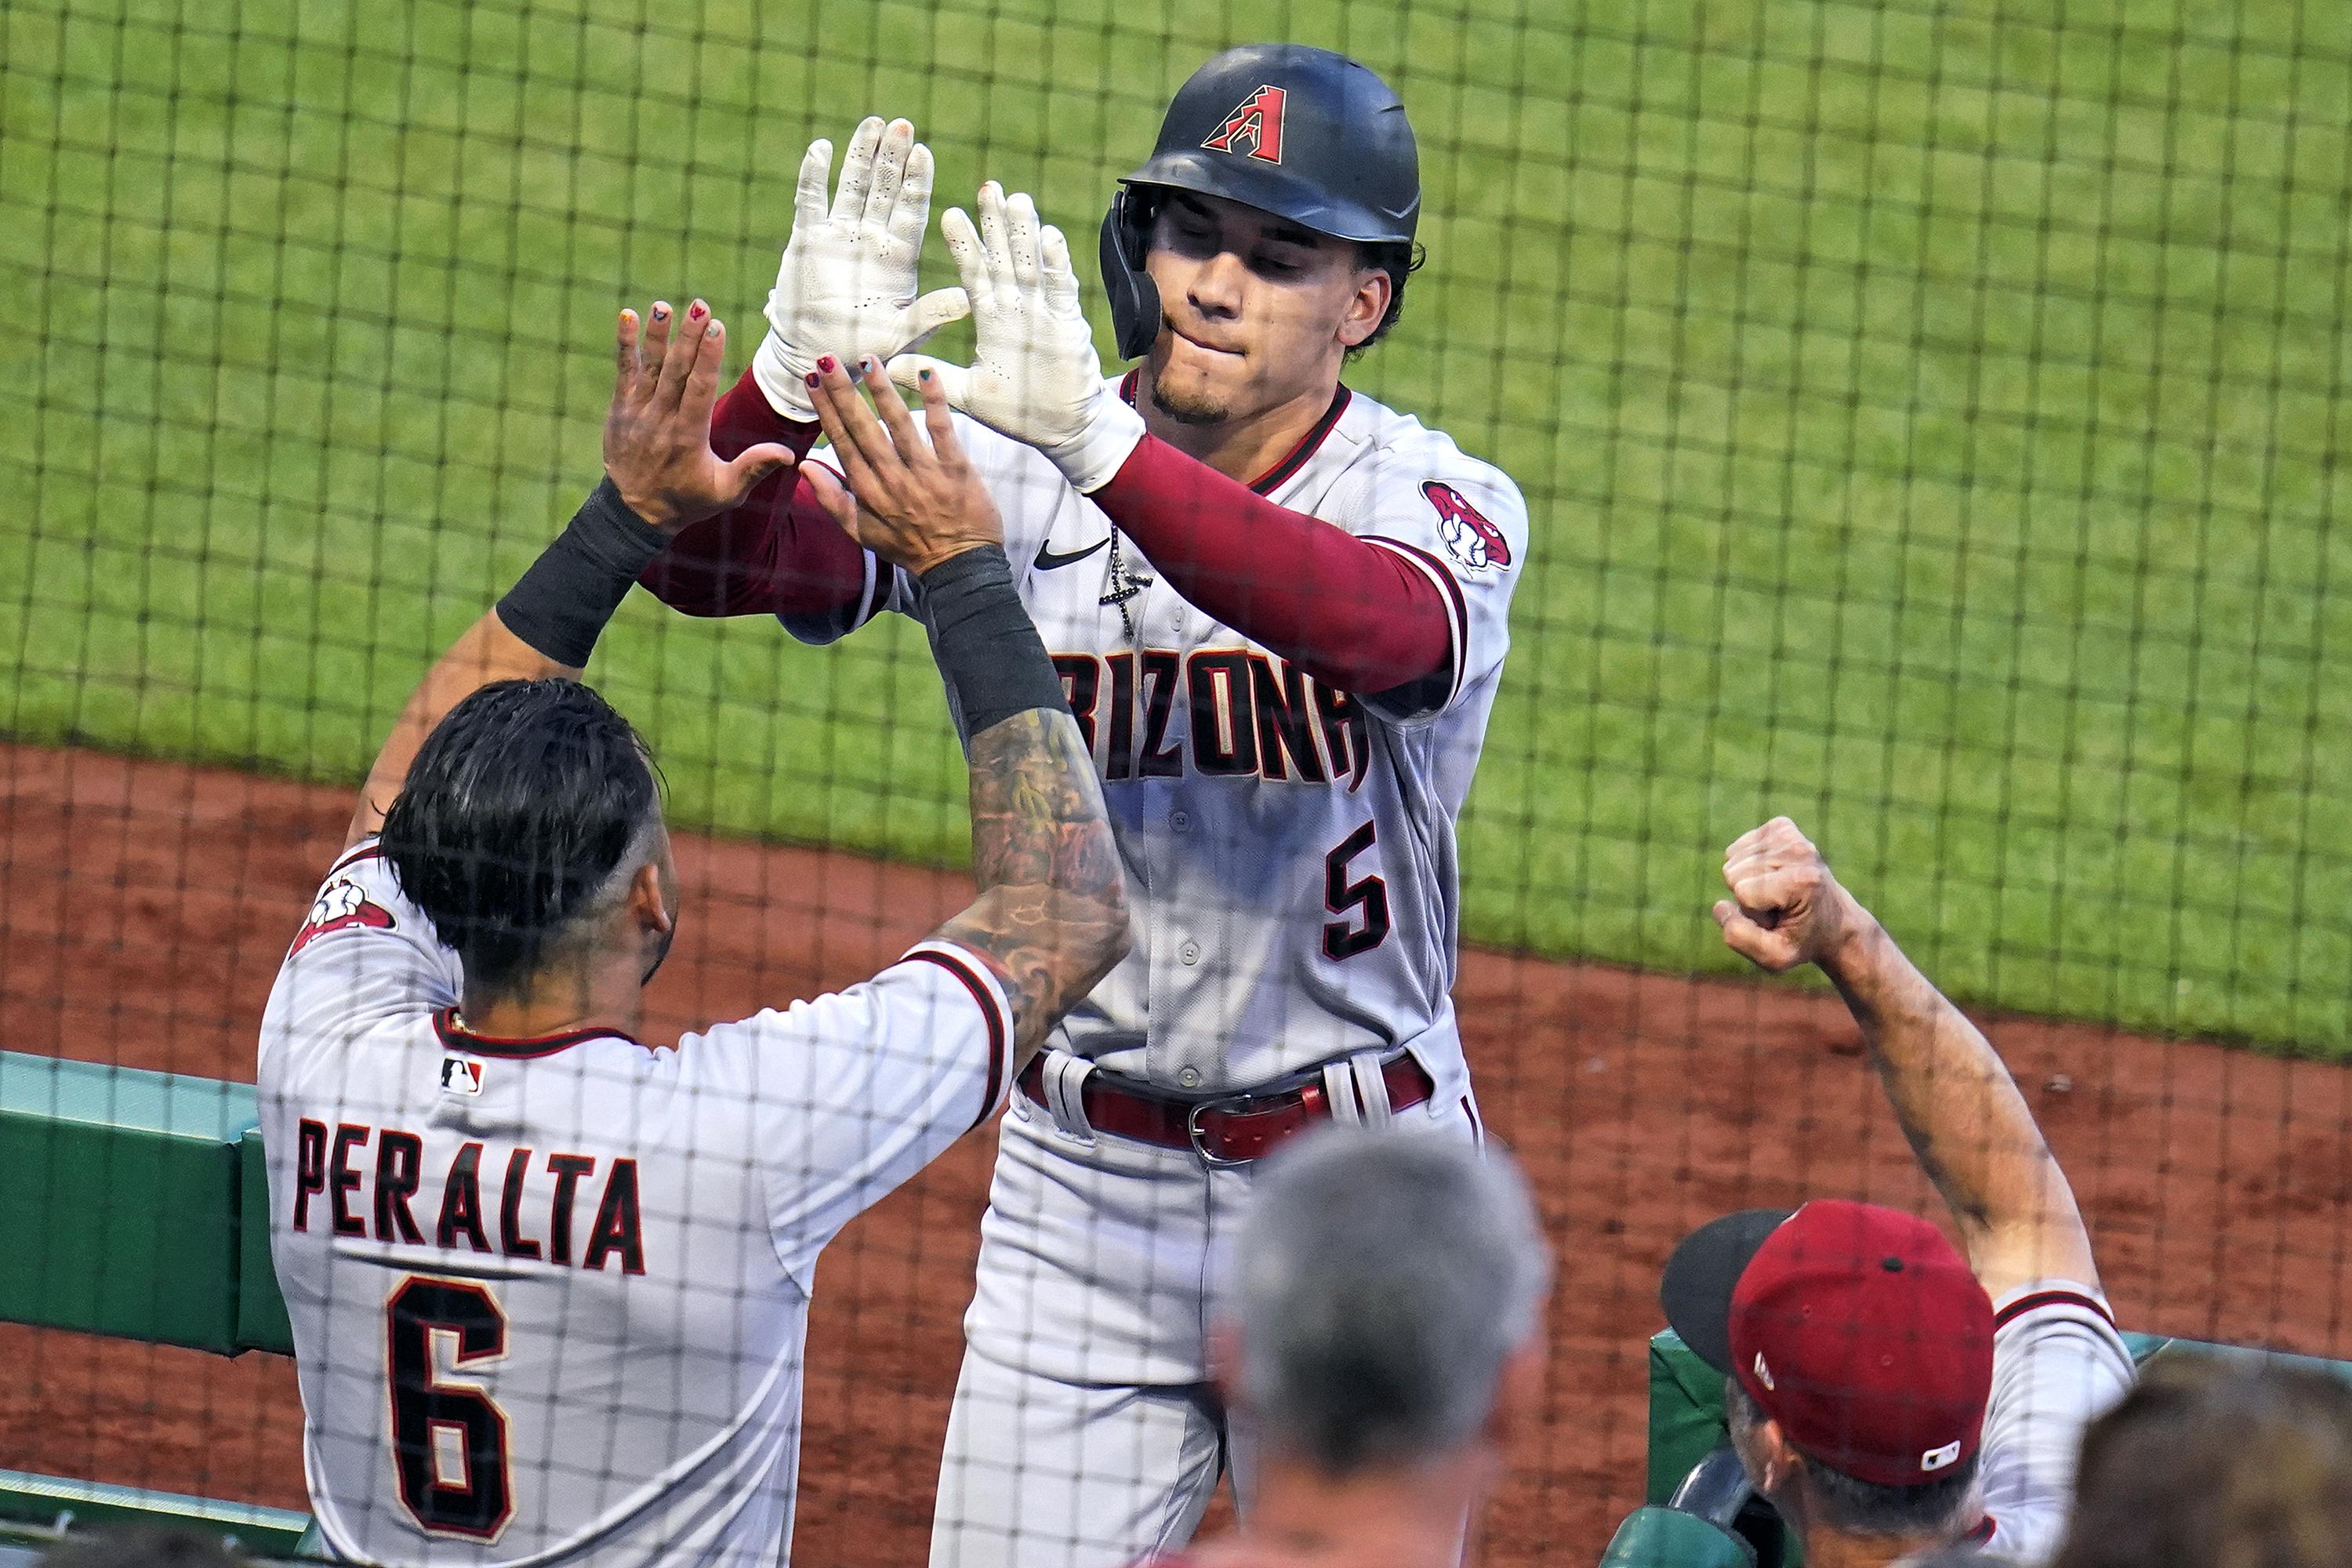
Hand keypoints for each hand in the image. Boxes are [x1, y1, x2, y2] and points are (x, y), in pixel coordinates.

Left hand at [605, 299, 794, 529]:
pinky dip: (625, 344)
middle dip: (688, 337)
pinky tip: (627, 315)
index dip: (708, 357)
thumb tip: (788, 453)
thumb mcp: (726, 492)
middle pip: (676, 371)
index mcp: (688, 437)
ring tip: (664, 305)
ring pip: (649, 367)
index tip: (717, 327)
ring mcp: (637, 412)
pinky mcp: (620, 408)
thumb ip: (754, 468)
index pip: (699, 389)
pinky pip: (623, 371)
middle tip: (699, 306)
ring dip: (658, 334)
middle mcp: (661, 420)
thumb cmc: (689, 499)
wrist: (635, 511)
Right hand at [752, 116, 970, 420]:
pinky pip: (811, 199)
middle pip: (885, 188)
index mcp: (899, 256)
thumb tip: (967, 299)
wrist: (818, 356)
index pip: (911, 210)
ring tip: (873, 123)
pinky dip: (814, 174)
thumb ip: (932, 314)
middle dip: (893, 157)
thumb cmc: (866, 349)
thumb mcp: (903, 333)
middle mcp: (872, 238)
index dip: (917, 181)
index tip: (924, 153)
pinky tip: (822, 148)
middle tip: (903, 124)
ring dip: (861, 155)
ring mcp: (840, 234)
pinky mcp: (807, 238)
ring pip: (853, 186)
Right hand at [804, 353, 1002, 576]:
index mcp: (868, 492)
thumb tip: (803, 466)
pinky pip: (942, 429)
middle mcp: (892, 479)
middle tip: (826, 358)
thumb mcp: (861, 532)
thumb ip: (832, 499)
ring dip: (881, 389)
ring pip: (899, 424)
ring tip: (867, 360)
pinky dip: (935, 401)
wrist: (960, 567)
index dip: (825, 409)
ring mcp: (924, 473)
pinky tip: (925, 373)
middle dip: (842, 392)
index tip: (811, 379)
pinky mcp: (956, 469)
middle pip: (863, 428)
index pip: (841, 442)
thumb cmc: (909, 547)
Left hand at [887, 182, 1143, 493]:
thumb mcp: (965, 392)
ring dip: (1024, 232)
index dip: (964, 245)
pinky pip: (1060, 288)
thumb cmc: (1017, 411)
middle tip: (987, 186)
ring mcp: (1043, 313)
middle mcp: (1017, 308)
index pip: (974, 273)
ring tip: (1016, 199)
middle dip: (995, 223)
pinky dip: (1055, 262)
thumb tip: (883, 368)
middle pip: (1003, 257)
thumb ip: (931, 375)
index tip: (948, 213)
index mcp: (992, 318)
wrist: (1062, 430)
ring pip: (1031, 264)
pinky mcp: (1066, 324)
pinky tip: (1048, 234)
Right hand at [1711, 817, 1869, 973]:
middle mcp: (1799, 851)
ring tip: (1777, 894)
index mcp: (1801, 881)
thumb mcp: (1774, 957)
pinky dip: (1747, 864)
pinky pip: (1738, 847)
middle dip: (1747, 896)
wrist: (1833, 921)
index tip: (1780, 920)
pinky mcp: (1781, 827)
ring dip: (1748, 881)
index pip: (1743, 893)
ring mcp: (1791, 836)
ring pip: (1732, 859)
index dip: (1753, 914)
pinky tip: (1771, 876)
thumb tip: (1720, 905)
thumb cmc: (1802, 940)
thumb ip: (1739, 938)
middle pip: (1733, 873)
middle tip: (1777, 907)